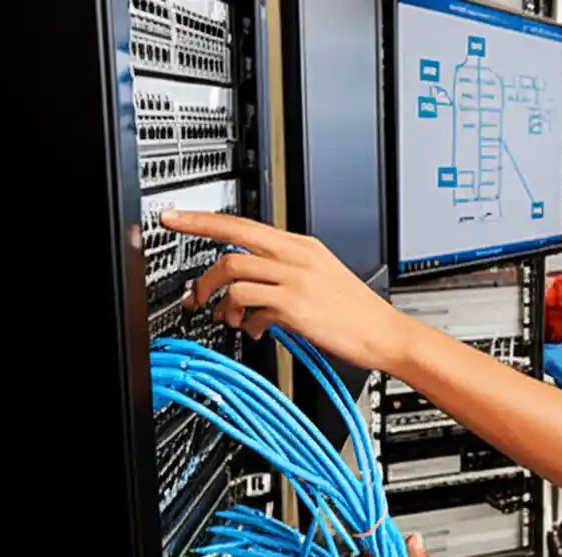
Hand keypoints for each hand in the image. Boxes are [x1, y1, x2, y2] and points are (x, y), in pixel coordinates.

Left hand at [164, 210, 411, 370]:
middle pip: (233, 237)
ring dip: (216, 294)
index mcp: (303, 246)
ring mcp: (296, 277)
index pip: (245, 223)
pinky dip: (241, 317)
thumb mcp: (322, 282)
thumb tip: (246, 291)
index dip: (203, 219)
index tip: (175, 217)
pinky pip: (248, 301)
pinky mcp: (295, 303)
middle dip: (197, 255)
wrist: (386, 334)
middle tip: (187, 282)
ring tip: (221, 315)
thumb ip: (285, 278)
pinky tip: (251, 328)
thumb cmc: (358, 315)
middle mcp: (298, 256)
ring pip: (234, 269)